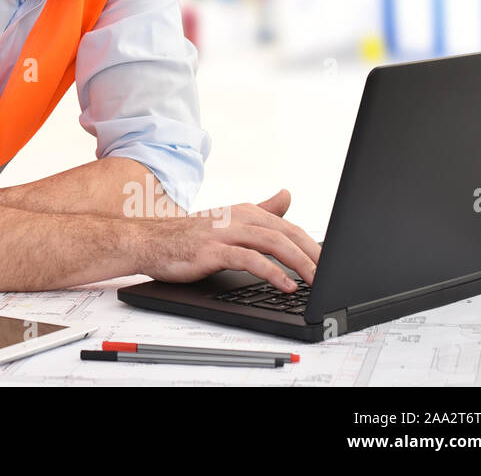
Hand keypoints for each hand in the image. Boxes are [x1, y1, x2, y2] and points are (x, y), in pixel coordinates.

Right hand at [130, 189, 320, 290]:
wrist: (148, 242)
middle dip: (313, 253)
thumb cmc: (187, 236)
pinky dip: (271, 272)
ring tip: (317, 281)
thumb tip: (288, 194)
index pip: (288, 226)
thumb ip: (261, 209)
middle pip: (285, 232)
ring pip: (272, 243)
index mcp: (244, 211)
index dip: (313, 243)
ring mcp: (224, 233)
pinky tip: (285, 285)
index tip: (333, 262)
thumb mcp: (229, 220)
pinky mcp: (212, 250)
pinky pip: (249, 259)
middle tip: (333, 273)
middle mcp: (236, 217)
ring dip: (299, 263)